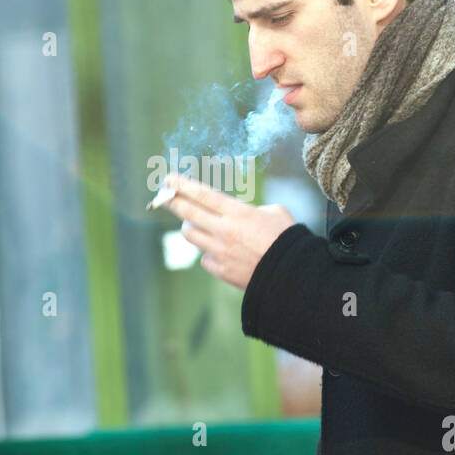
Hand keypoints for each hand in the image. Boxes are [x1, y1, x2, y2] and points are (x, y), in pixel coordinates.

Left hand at [161, 173, 296, 290]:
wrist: (293, 275)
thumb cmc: (287, 239)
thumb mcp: (274, 212)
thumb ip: (249, 210)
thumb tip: (237, 213)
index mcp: (238, 212)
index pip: (202, 195)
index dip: (182, 186)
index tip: (168, 179)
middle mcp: (224, 230)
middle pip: (187, 213)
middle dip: (171, 202)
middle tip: (162, 196)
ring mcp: (220, 252)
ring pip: (190, 235)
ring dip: (190, 226)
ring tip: (195, 223)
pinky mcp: (221, 270)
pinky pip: (205, 258)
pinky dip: (209, 253)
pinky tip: (221, 251)